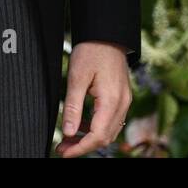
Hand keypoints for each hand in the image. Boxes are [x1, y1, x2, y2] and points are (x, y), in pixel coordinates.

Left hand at [55, 41, 130, 156]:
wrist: (107, 33)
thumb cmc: (92, 51)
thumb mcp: (77, 77)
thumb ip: (73, 107)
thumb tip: (68, 133)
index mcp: (111, 100)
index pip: (98, 136)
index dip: (80, 148)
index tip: (63, 153)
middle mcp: (122, 103)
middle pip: (105, 138)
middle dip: (83, 146)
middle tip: (62, 148)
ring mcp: (124, 100)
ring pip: (109, 131)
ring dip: (89, 138)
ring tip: (68, 139)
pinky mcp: (122, 97)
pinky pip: (111, 120)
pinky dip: (97, 128)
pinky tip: (81, 124)